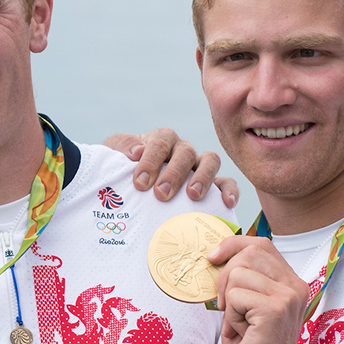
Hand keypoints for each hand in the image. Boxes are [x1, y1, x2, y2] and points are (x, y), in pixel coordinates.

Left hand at [104, 128, 239, 207]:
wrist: (130, 193)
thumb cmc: (124, 174)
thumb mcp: (114, 157)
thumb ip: (121, 148)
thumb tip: (135, 152)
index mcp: (160, 141)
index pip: (160, 142)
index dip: (151, 160)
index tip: (140, 182)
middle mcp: (182, 151)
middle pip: (186, 152)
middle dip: (173, 173)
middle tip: (161, 193)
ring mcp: (199, 167)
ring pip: (210, 161)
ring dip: (202, 177)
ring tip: (192, 195)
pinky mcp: (213, 185)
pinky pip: (228, 182)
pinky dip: (229, 190)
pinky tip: (227, 203)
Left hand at [208, 236, 308, 343]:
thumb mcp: (248, 305)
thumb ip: (243, 280)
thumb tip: (217, 257)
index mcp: (290, 282)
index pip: (261, 244)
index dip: (234, 244)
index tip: (214, 257)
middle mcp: (294, 286)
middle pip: (249, 253)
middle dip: (225, 276)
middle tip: (226, 305)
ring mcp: (287, 296)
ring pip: (238, 274)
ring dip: (229, 302)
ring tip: (241, 323)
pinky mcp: (274, 309)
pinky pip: (235, 296)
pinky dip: (231, 316)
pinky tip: (243, 332)